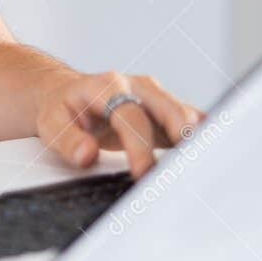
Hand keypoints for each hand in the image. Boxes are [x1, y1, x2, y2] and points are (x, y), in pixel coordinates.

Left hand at [33, 69, 205, 179]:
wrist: (67, 93)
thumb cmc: (62, 109)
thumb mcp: (51, 124)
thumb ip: (68, 140)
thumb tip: (87, 154)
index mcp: (109, 86)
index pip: (131, 116)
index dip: (140, 146)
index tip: (143, 173)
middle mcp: (138, 86)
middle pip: (170, 110)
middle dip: (181, 141)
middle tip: (183, 174)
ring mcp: (156, 97)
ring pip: (186, 115)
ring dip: (196, 141)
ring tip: (202, 170)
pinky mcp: (167, 110)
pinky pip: (192, 121)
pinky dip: (203, 138)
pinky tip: (210, 158)